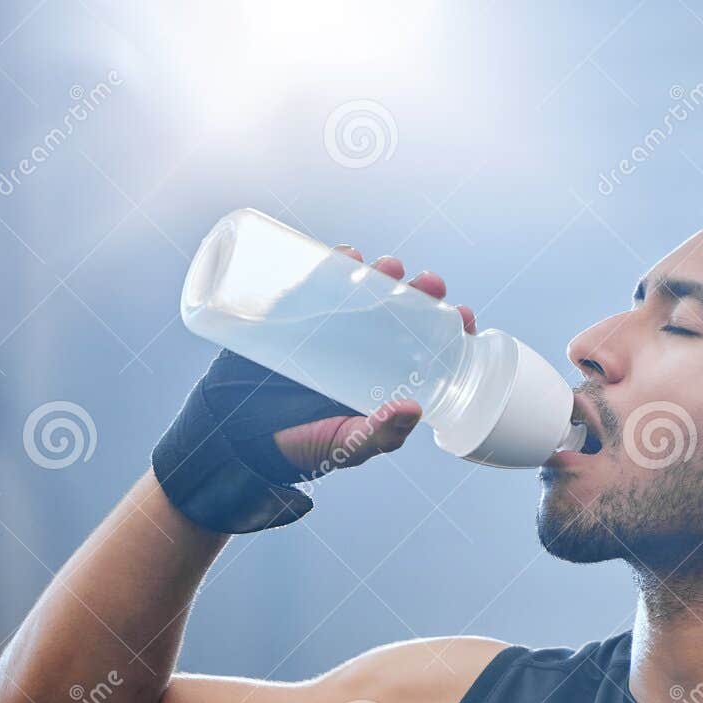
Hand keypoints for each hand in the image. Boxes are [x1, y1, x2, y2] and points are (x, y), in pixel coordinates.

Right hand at [270, 247, 477, 475]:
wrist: (239, 436)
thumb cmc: (302, 447)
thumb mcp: (348, 446)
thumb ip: (380, 435)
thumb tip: (414, 409)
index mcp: (385, 379)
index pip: (426, 348)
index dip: (447, 330)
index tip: (462, 316)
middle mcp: (364, 350)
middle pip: (401, 312)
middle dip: (420, 292)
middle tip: (429, 283)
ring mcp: (331, 331)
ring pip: (365, 292)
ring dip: (382, 273)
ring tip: (390, 267)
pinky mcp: (297, 317)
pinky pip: (319, 283)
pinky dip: (334, 265)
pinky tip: (348, 256)